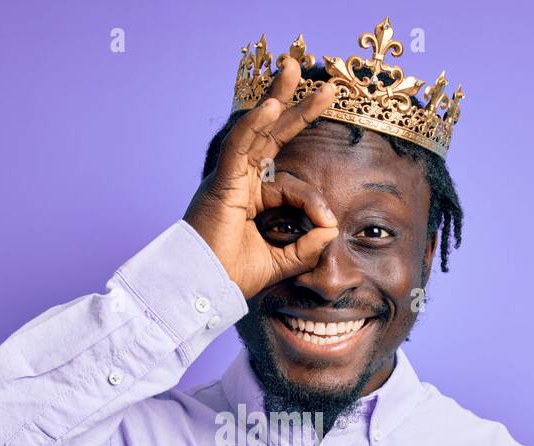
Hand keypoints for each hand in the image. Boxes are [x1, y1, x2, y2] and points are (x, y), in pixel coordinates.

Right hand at [183, 57, 338, 300]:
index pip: (292, 186)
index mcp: (251, 200)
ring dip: (277, 98)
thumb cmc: (229, 277)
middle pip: (272, 136)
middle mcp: (239, 183)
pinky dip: (254, 125)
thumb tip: (331, 228)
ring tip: (293, 68)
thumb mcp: (280, 262)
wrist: (201, 289)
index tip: (328, 224)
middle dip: (298, 109)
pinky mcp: (221, 183)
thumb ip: (306, 247)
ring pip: (256, 130)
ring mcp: (229, 179)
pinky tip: (272, 105)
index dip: (315, 202)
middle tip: (326, 86)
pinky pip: (239, 146)